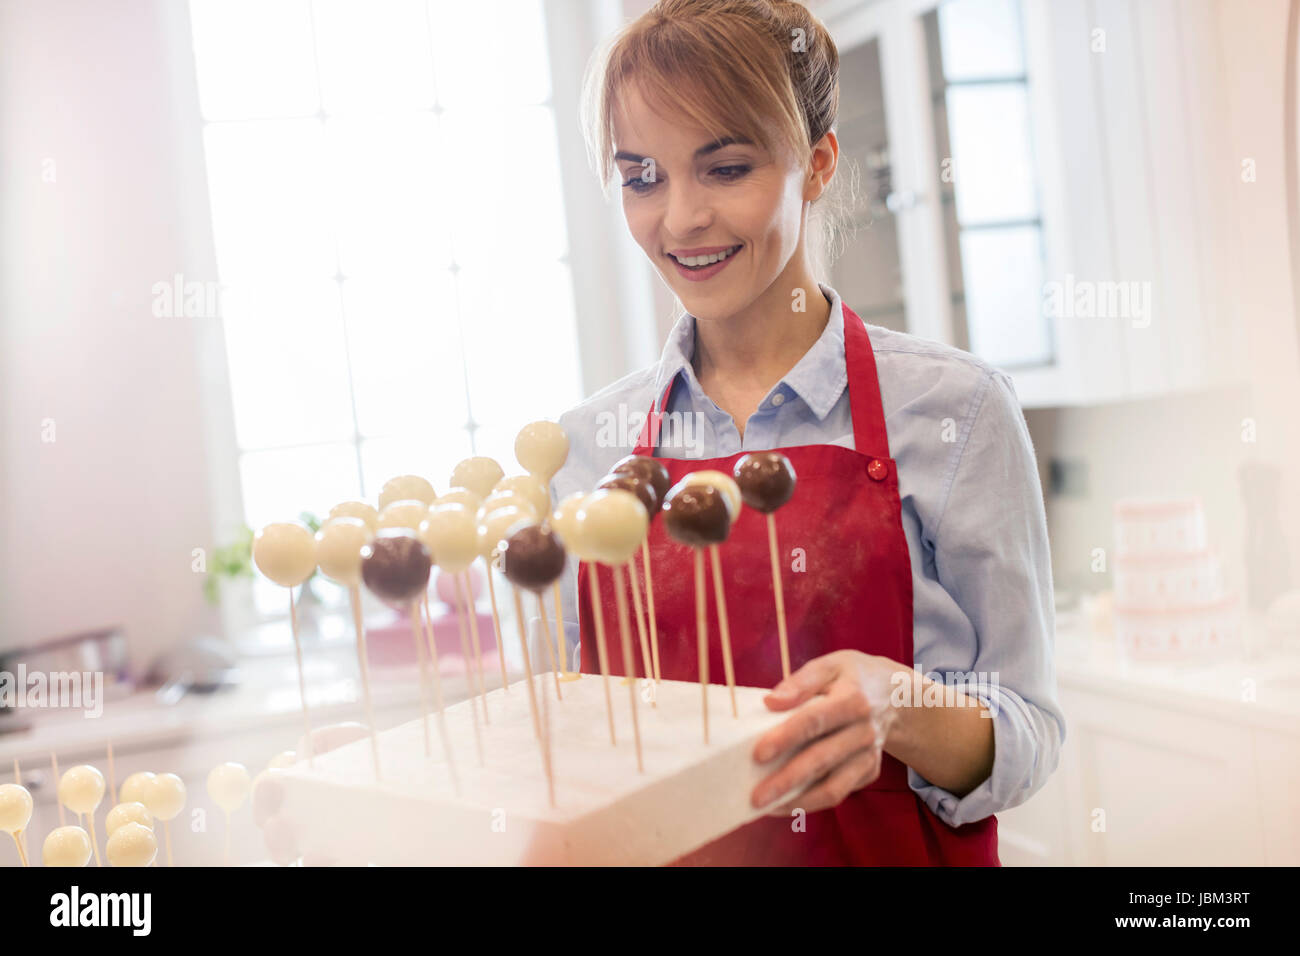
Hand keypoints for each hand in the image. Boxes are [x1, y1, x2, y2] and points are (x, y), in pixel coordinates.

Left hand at [750, 650, 902, 815]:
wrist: (898, 695)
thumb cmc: (853, 678)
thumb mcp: (830, 665)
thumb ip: (801, 682)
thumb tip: (770, 701)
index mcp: (853, 700)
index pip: (814, 721)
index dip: (785, 738)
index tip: (758, 754)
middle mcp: (864, 731)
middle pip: (822, 760)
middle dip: (787, 781)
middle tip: (756, 797)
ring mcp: (870, 755)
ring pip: (834, 787)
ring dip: (800, 802)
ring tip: (768, 808)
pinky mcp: (870, 771)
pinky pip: (840, 792)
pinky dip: (812, 802)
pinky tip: (786, 802)